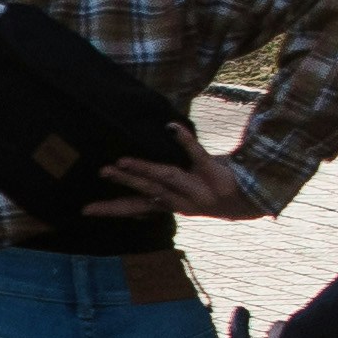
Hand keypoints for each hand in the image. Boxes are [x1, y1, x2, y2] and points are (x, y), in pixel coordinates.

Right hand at [98, 146, 269, 220]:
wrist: (251, 200)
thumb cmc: (211, 190)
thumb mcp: (185, 194)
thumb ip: (160, 189)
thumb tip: (133, 176)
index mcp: (171, 204)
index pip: (136, 207)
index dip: (112, 209)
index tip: (86, 210)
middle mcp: (182, 200)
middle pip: (150, 190)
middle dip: (126, 182)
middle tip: (103, 173)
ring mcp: (198, 187)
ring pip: (167, 176)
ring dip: (144, 168)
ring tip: (122, 161)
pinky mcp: (215, 172)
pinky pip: (198, 154)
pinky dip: (184, 140)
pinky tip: (171, 127)